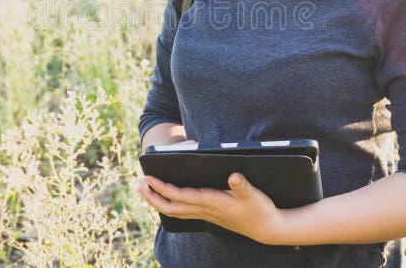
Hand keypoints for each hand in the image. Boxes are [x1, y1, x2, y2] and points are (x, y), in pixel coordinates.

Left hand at [136, 171, 284, 244]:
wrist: (267, 229)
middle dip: (152, 196)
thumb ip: (242, 185)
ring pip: (174, 211)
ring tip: (144, 189)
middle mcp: (205, 210)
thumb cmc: (260, 210)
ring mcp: (205, 214)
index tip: (148, 179)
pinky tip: (164, 198)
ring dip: (157, 200)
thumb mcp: (254, 195)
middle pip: (171, 206)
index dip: (163, 188)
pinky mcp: (208, 215)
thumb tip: (233, 176)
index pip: (180, 196)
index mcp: (212, 202)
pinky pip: (182, 211)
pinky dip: (169, 204)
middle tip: (138, 184)